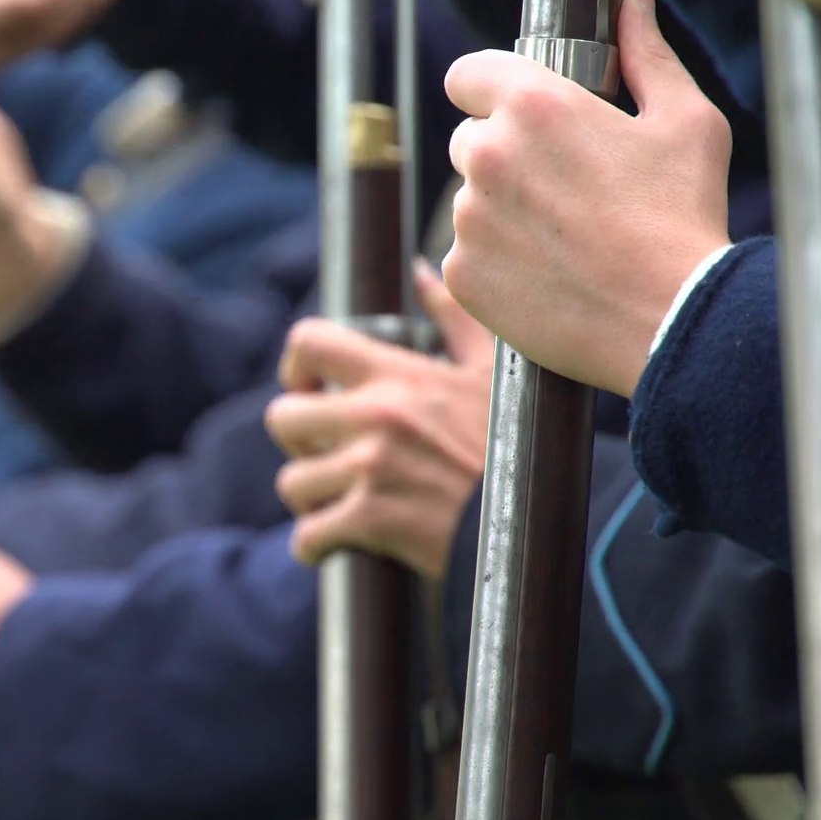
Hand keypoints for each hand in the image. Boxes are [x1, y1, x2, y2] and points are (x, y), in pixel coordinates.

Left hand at [266, 267, 494, 574]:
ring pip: (292, 482)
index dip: (296, 367)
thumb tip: (421, 274)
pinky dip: (315, 545)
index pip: (308, 342)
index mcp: (398, 375)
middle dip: (299, 441)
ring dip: (311, 497)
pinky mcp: (371, 521)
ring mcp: (370, 468)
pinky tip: (339, 543)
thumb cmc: (520, 446)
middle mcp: (376, 415)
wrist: (538, 522)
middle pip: (282, 417)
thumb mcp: (493, 371)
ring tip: (342, 503)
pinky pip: (306, 536)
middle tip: (327, 456)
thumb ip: (452, 316)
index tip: (309, 389)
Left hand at [442, 0, 731, 398]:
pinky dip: (496, 261)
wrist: (670, 320)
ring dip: (501, 210)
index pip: (467, 74)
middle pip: (469, 139)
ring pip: (469, 200)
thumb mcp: (684, 121)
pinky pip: (467, 255)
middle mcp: (487, 155)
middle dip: (504, 154)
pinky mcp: (461, 273)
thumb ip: (648, 56)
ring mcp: (468, 218)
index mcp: (533, 104)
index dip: (490, 89)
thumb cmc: (683, 218)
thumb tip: (633, 4)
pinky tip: (548, 271)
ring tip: (564, 235)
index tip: (513, 110)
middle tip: (563, 185)